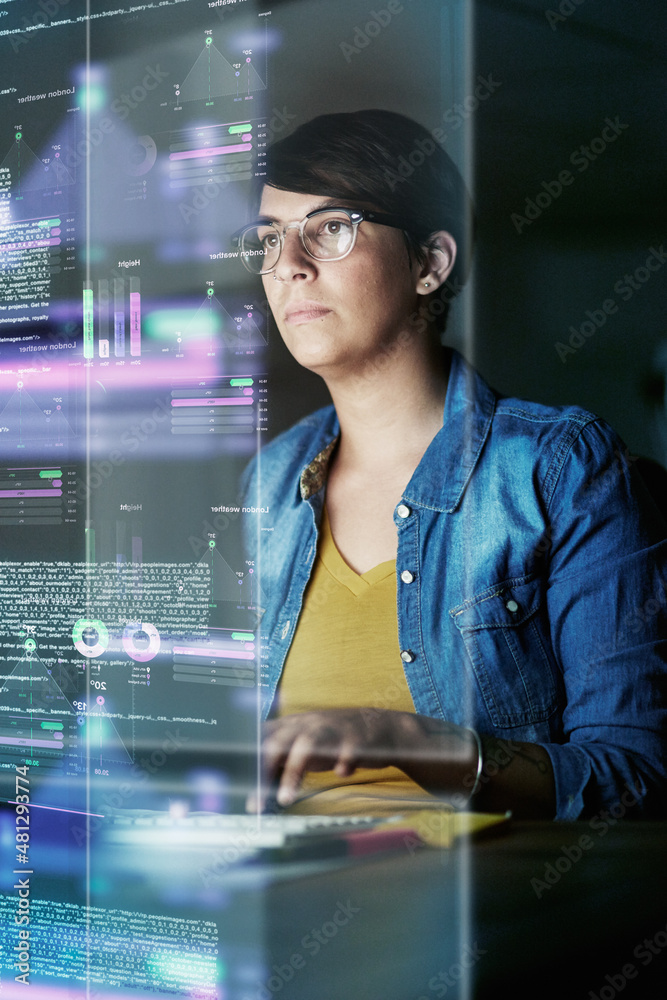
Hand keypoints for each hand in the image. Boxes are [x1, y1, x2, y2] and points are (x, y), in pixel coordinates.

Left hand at [252, 708, 477, 809]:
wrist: (379, 728)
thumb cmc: (333, 742)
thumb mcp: (302, 745)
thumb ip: (278, 762)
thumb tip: (250, 793)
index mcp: (291, 726)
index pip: (260, 742)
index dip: (246, 765)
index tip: (236, 792)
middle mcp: (307, 725)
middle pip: (277, 744)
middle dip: (263, 774)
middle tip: (255, 805)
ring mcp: (332, 730)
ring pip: (307, 746)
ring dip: (294, 771)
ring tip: (285, 798)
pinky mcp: (357, 738)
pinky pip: (348, 749)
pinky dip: (344, 760)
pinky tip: (342, 772)